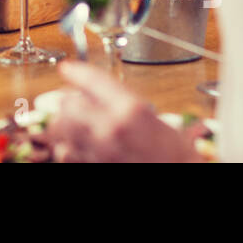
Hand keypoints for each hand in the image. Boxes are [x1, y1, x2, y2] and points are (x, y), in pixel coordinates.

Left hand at [42, 61, 205, 162]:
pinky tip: (73, 144)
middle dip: (69, 100)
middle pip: (70, 104)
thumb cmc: (175, 154)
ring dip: (63, 122)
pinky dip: (65, 146)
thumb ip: (122, 102)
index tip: (68, 68)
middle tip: (73, 100)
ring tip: (70, 122)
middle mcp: (112, 129)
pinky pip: (65, 153)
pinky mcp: (93, 166)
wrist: (180, 173)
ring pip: (62, 128)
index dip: (76, 71)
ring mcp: (100, 151)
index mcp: (131, 110)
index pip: (93, 80)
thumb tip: (94, 92)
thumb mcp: (152, 118)